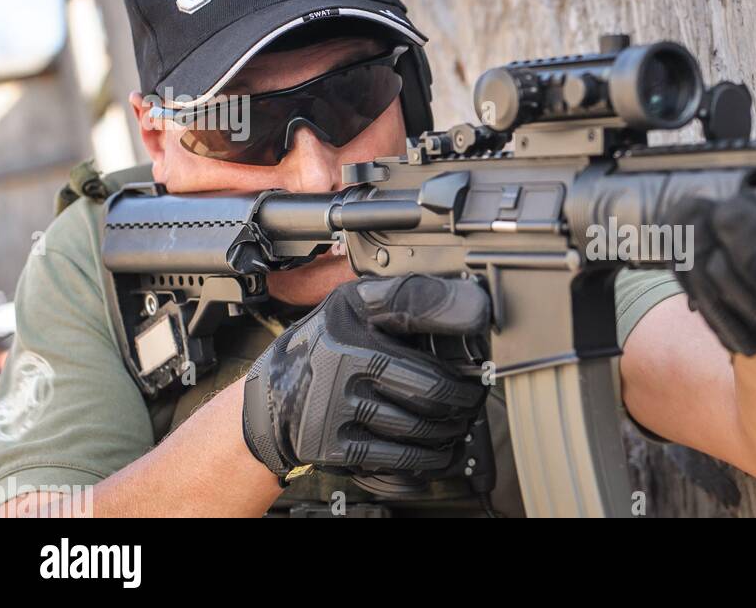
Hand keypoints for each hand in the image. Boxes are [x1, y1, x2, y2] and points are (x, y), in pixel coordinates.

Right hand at [242, 275, 489, 478]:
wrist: (272, 397)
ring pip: (420, 424)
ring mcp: (335, 403)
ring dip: (452, 429)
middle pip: (432, 386)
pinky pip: (398, 457)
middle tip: (474, 398)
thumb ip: (410, 299)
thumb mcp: (359, 306)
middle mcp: (342, 356)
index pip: (413, 304)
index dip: (457, 312)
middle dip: (465, 398)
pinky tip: (441, 451)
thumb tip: (472, 306)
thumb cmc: (329, 346)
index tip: (483, 321)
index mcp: (352, 314)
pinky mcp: (332, 443)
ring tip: (459, 423)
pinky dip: (430, 458)